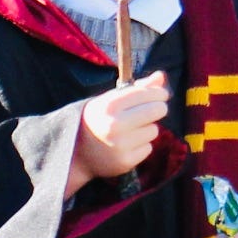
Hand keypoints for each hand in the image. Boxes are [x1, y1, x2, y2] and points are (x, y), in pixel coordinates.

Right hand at [68, 72, 167, 191]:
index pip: (145, 93)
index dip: (158, 92)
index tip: (161, 94)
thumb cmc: (97, 120)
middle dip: (158, 108)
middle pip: (156, 110)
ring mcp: (120, 145)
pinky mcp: (126, 161)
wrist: (76, 152)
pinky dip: (142, 145)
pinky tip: (127, 145)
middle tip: (153, 110)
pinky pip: (148, 148)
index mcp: (109, 105)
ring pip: (154, 130)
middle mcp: (114, 124)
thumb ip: (137, 88)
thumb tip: (161, 76)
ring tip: (131, 130)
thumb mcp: (110, 100)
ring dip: (147, 129)